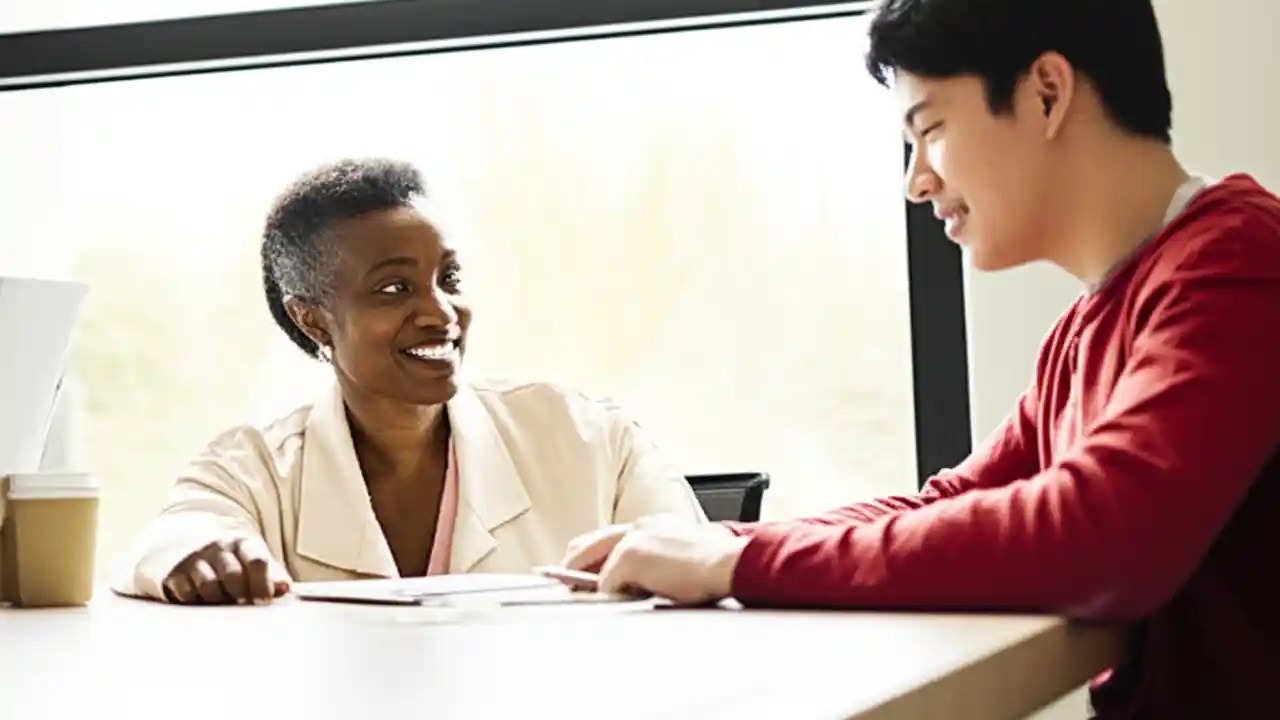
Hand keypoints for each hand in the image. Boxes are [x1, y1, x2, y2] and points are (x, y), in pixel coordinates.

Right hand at [163, 537, 290, 604]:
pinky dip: (196, 601)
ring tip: (223, 599)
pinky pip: (186, 593)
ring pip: (209, 586)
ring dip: (218, 599)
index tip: (264, 601)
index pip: (256, 560)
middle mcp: (218, 547)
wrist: (192, 531)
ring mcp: (195, 558)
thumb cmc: (232, 552)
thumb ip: (272, 573)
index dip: (262, 584)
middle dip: (240, 594)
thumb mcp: (253, 555)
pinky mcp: (175, 571)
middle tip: (242, 603)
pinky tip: (202, 599)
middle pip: (233, 575)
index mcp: (243, 542)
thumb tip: (285, 588)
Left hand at [562, 516, 748, 605]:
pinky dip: (608, 595)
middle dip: (573, 562)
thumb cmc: (718, 565)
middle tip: (564, 581)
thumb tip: (636, 583)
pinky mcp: (629, 556)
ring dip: (586, 580)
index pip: (611, 537)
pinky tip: (614, 602)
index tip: (580, 568)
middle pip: (589, 542)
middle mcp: (639, 526)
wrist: (731, 562)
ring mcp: (632, 539)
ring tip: (575, 592)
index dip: (592, 554)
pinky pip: (607, 583)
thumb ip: (656, 564)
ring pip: (593, 560)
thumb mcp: (681, 558)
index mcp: (653, 526)